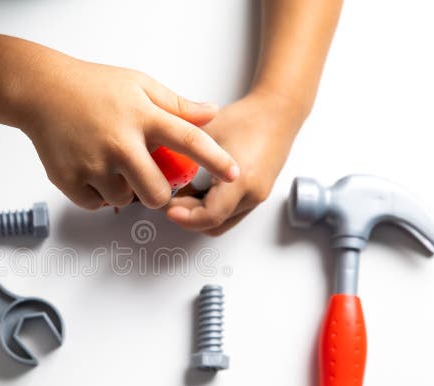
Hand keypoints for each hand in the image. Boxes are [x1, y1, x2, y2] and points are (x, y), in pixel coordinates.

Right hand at [17, 55, 238, 209]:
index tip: (235, 173)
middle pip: (157, 192)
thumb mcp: (139, 84)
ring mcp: (92, 164)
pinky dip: (99, 195)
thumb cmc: (92, 87)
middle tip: (150, 180)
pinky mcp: (69, 179)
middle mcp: (119, 143)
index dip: (215, 159)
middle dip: (159, 194)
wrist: (41, 91)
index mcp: (141, 117)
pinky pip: (97, 204)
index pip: (188, 140)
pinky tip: (93, 170)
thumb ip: (176, 105)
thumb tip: (212, 113)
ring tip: (112, 166)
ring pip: (124, 200)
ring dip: (124, 191)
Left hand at [166, 90, 306, 234]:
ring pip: (221, 222)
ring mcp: (257, 198)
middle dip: (187, 216)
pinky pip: (230, 214)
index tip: (167, 209)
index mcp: (241, 179)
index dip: (185, 217)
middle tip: (168, 199)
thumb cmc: (245, 119)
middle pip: (213, 224)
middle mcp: (252, 194)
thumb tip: (155, 173)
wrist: (278, 113)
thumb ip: (181, 156)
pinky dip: (211, 208)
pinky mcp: (257, 196)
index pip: (210, 216)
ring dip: (198, 214)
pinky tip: (198, 189)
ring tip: (182, 192)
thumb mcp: (205, 134)